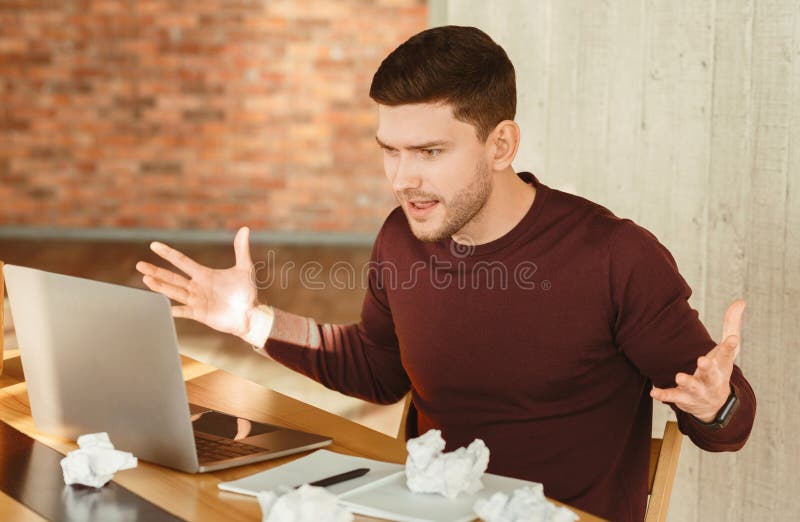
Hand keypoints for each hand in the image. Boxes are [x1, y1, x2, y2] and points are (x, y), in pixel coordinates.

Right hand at [136, 227, 259, 337]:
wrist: (252, 314)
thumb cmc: (247, 292)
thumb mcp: (244, 268)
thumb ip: (241, 249)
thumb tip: (245, 228)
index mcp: (204, 274)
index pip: (182, 261)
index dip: (168, 253)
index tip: (154, 245)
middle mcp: (197, 287)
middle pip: (172, 277)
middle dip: (156, 270)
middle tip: (139, 265)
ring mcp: (197, 300)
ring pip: (174, 292)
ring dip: (160, 286)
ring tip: (145, 279)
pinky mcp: (200, 314)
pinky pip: (184, 311)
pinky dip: (174, 310)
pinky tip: (164, 307)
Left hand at [650, 299, 745, 422]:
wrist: (715, 405)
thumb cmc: (719, 370)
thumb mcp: (726, 350)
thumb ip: (731, 325)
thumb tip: (741, 300)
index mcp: (722, 366)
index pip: (728, 355)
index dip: (730, 347)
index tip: (733, 339)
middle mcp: (712, 380)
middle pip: (712, 375)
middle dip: (707, 368)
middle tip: (702, 360)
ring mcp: (699, 391)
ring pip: (693, 388)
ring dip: (687, 382)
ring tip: (679, 376)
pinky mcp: (684, 398)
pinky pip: (674, 397)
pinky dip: (665, 395)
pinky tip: (654, 392)